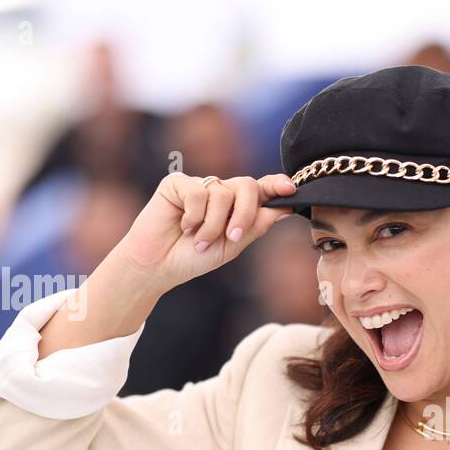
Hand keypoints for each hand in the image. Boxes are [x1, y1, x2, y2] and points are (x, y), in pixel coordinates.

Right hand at [115, 172, 298, 292]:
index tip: (290, 189)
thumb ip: (255, 226)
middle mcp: (219, 192)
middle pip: (247, 185)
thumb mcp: (232, 246)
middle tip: (232, 236)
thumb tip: (284, 209)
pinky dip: (194, 216)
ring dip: (213, 224)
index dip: (277, 185)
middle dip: (244, 213)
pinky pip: (197, 192)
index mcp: (235, 207)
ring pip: (222, 193)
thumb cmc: (193, 258)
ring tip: (198, 241)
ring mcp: (199, 185)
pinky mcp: (177, 183)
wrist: (158, 266)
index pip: (260, 190)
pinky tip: (183, 226)